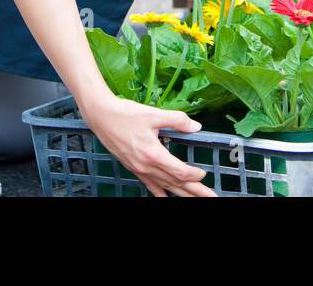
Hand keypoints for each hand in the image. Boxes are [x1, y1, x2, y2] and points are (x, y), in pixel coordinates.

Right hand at [78, 94, 216, 196]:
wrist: (101, 116)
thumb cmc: (126, 114)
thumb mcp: (153, 114)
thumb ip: (177, 120)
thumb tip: (196, 127)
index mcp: (153, 154)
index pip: (179, 172)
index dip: (194, 175)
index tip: (204, 173)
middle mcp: (147, 167)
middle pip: (175, 184)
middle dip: (195, 192)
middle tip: (212, 197)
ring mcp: (139, 169)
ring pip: (165, 187)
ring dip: (182, 195)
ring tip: (195, 199)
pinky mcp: (133, 168)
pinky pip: (150, 186)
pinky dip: (161, 193)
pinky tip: (166, 197)